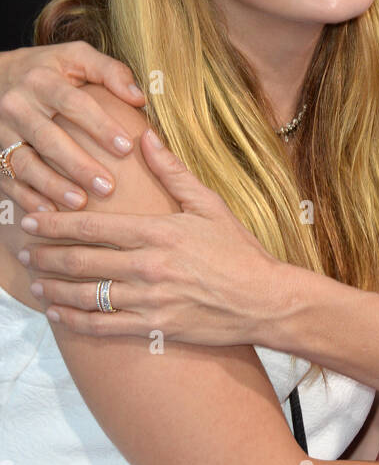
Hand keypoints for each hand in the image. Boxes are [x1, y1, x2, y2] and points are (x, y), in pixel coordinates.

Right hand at [0, 42, 145, 210]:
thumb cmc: (47, 69)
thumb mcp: (75, 57)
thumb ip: (110, 72)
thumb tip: (138, 98)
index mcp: (42, 81)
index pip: (74, 104)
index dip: (100, 126)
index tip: (126, 148)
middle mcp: (17, 106)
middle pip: (49, 139)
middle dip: (78, 165)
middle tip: (108, 187)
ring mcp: (2, 132)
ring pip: (25, 163)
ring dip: (53, 186)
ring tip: (81, 204)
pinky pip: (8, 180)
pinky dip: (27, 198)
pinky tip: (49, 213)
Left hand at [18, 130, 287, 346]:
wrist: (266, 300)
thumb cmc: (240, 251)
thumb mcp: (210, 205)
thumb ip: (172, 172)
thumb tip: (146, 137)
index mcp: (158, 231)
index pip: (93, 225)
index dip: (56, 223)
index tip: (32, 219)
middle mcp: (148, 266)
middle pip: (81, 261)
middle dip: (46, 257)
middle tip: (26, 252)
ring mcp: (149, 299)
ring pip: (86, 296)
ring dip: (54, 290)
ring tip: (37, 285)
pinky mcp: (154, 327)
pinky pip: (103, 327)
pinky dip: (75, 321)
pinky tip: (59, 315)